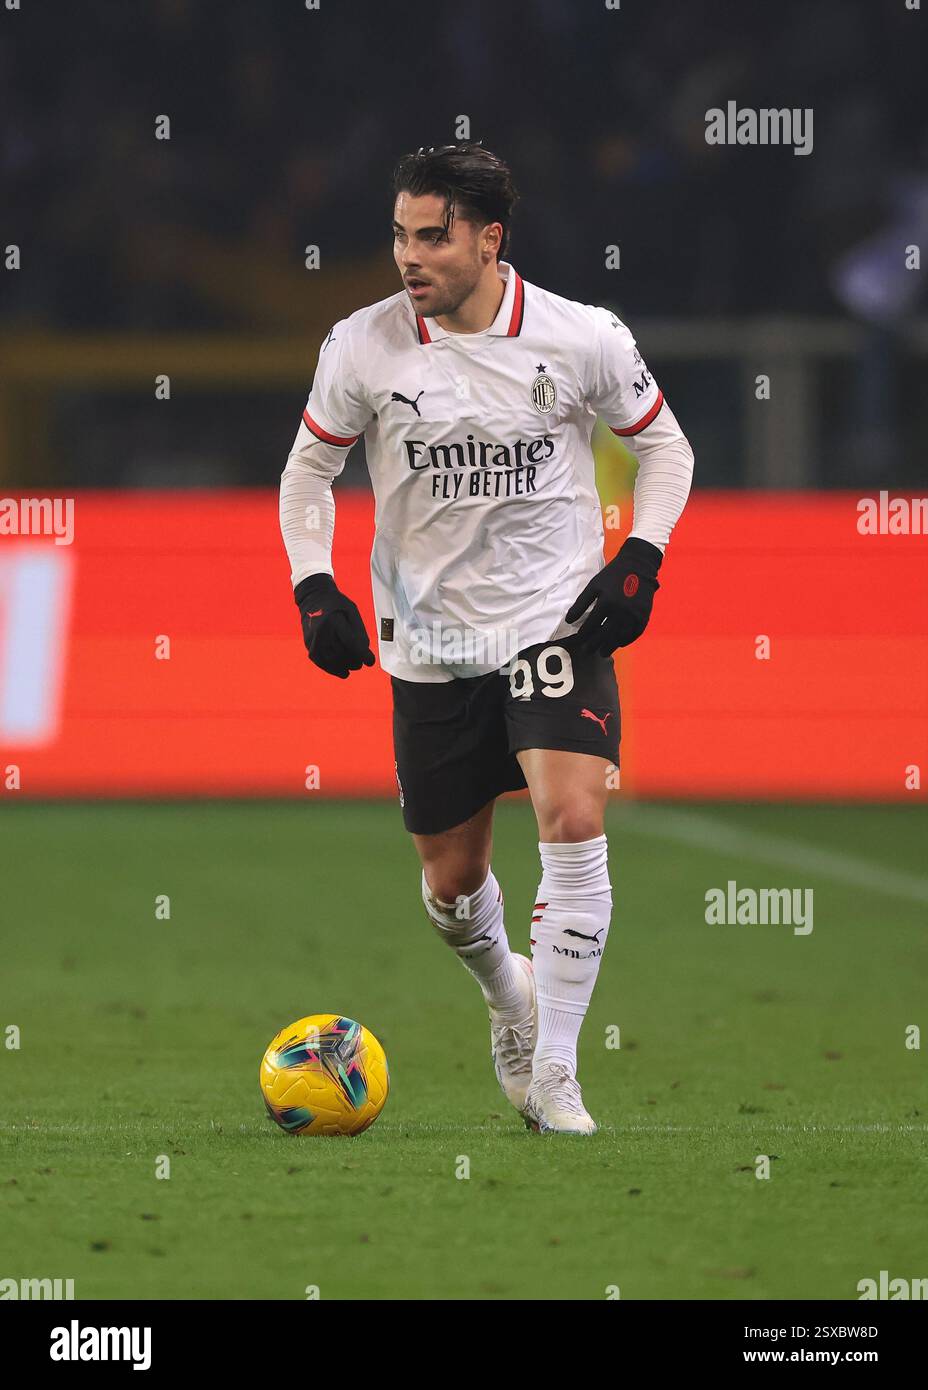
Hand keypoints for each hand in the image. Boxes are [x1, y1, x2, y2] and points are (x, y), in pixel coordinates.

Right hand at [294, 573, 375, 678]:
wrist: (314, 597)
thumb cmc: (338, 605)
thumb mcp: (352, 612)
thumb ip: (359, 632)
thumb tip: (365, 654)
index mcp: (334, 620)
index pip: (351, 642)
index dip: (362, 654)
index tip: (370, 662)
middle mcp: (321, 631)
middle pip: (341, 654)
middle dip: (354, 661)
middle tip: (361, 662)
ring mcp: (313, 639)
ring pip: (331, 661)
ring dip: (344, 667)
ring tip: (353, 666)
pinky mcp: (308, 644)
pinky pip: (321, 662)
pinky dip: (332, 669)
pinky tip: (342, 671)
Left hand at [566, 537, 662, 654]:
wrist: (638, 566)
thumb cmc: (613, 575)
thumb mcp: (594, 585)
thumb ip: (581, 603)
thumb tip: (569, 620)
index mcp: (607, 602)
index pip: (592, 624)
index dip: (584, 634)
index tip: (579, 640)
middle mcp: (621, 611)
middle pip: (606, 634)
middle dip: (595, 644)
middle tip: (588, 651)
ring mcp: (634, 615)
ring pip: (620, 636)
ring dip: (611, 646)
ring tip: (603, 652)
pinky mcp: (644, 615)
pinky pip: (635, 633)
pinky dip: (627, 640)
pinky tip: (619, 643)